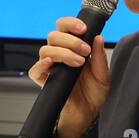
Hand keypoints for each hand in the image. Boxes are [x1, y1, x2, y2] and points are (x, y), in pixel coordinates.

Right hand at [28, 16, 111, 137]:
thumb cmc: (93, 93)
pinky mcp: (44, 80)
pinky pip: (35, 70)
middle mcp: (59, 54)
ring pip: (45, 49)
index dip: (70, 23)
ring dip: (63, 52)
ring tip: (78, 63)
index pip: (64, 28)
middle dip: (70, 40)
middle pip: (53, 35)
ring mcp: (50, 67)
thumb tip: (97, 37)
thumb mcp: (103, 74)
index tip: (83, 28)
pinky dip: (41, 65)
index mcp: (73, 48)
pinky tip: (52, 65)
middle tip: (85, 51)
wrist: (87, 113)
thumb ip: (100, 57)